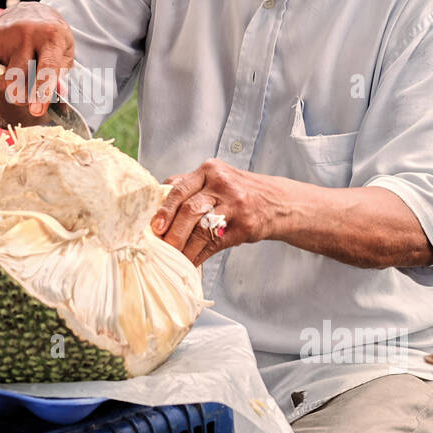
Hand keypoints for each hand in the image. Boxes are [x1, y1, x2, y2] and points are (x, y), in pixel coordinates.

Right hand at [0, 2, 74, 128]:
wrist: (31, 11)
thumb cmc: (51, 38)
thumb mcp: (64, 54)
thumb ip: (61, 76)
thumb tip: (58, 95)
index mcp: (51, 36)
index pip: (46, 68)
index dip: (41, 92)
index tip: (37, 111)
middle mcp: (27, 33)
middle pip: (18, 77)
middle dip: (22, 97)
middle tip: (30, 102)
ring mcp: (6, 34)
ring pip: (3, 78)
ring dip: (13, 88)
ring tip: (23, 78)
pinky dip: (1, 76)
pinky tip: (11, 65)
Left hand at [151, 159, 276, 265]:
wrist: (278, 202)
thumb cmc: (237, 192)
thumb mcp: (216, 179)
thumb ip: (188, 187)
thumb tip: (155, 210)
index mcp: (210, 170)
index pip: (179, 188)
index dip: (164, 209)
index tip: (154, 227)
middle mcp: (222, 184)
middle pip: (189, 210)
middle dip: (172, 232)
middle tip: (161, 246)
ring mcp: (235, 206)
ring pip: (201, 229)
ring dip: (184, 248)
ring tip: (172, 258)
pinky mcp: (244, 226)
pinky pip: (214, 244)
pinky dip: (199, 256)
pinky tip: (190, 262)